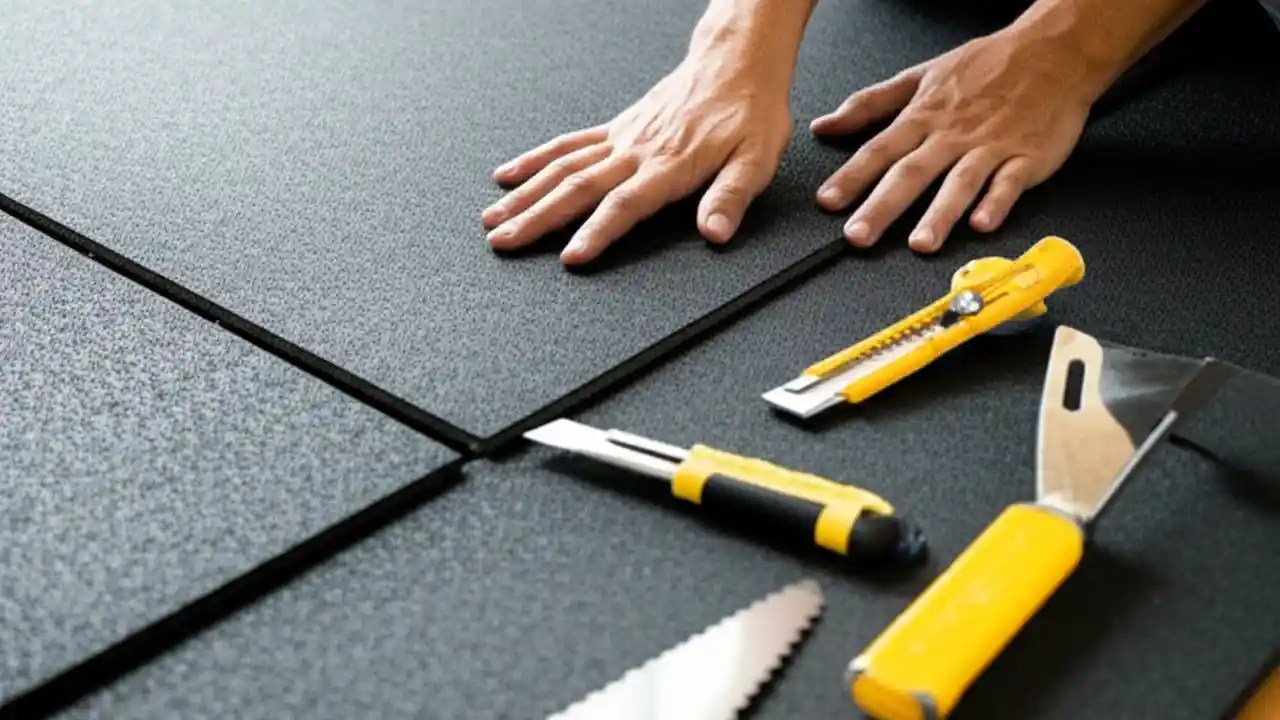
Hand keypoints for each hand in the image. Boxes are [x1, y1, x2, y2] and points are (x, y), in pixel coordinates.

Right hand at [482, 20, 797, 264]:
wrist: (736, 61)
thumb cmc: (749, 112)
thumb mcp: (756, 159)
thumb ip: (731, 197)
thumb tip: (716, 232)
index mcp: (669, 164)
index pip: (625, 204)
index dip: (597, 232)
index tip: (570, 257)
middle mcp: (637, 150)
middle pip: (577, 188)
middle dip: (537, 219)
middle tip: (504, 243)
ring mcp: (621, 138)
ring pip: (563, 167)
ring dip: (525, 194)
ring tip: (493, 220)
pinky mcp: (616, 127)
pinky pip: (567, 144)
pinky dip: (534, 160)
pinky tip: (508, 175)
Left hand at [811, 26, 1099, 252]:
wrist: (1054, 50)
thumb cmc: (987, 66)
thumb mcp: (920, 76)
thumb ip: (869, 104)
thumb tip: (824, 125)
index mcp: (924, 116)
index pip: (879, 149)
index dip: (851, 176)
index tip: (827, 201)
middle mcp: (952, 134)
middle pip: (911, 172)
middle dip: (882, 206)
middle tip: (858, 235)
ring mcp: (990, 146)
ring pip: (960, 182)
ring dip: (939, 213)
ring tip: (921, 243)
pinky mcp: (1026, 157)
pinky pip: (1010, 182)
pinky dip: (997, 203)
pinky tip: (983, 224)